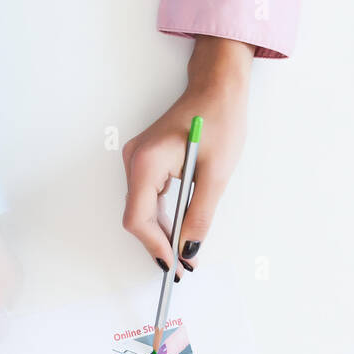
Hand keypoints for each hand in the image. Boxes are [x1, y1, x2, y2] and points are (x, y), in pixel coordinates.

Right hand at [122, 35, 254, 271]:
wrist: (217, 87)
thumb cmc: (219, 118)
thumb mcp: (216, 174)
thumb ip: (200, 215)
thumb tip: (189, 249)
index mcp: (147, 161)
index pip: (139, 217)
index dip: (155, 246)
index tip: (174, 265)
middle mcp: (134, 161)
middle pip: (137, 217)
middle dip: (159, 244)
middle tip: (184, 267)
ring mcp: (137, 161)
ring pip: (142, 210)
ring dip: (162, 234)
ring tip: (185, 255)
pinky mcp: (146, 162)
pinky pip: (148, 199)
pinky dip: (163, 218)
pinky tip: (179, 232)